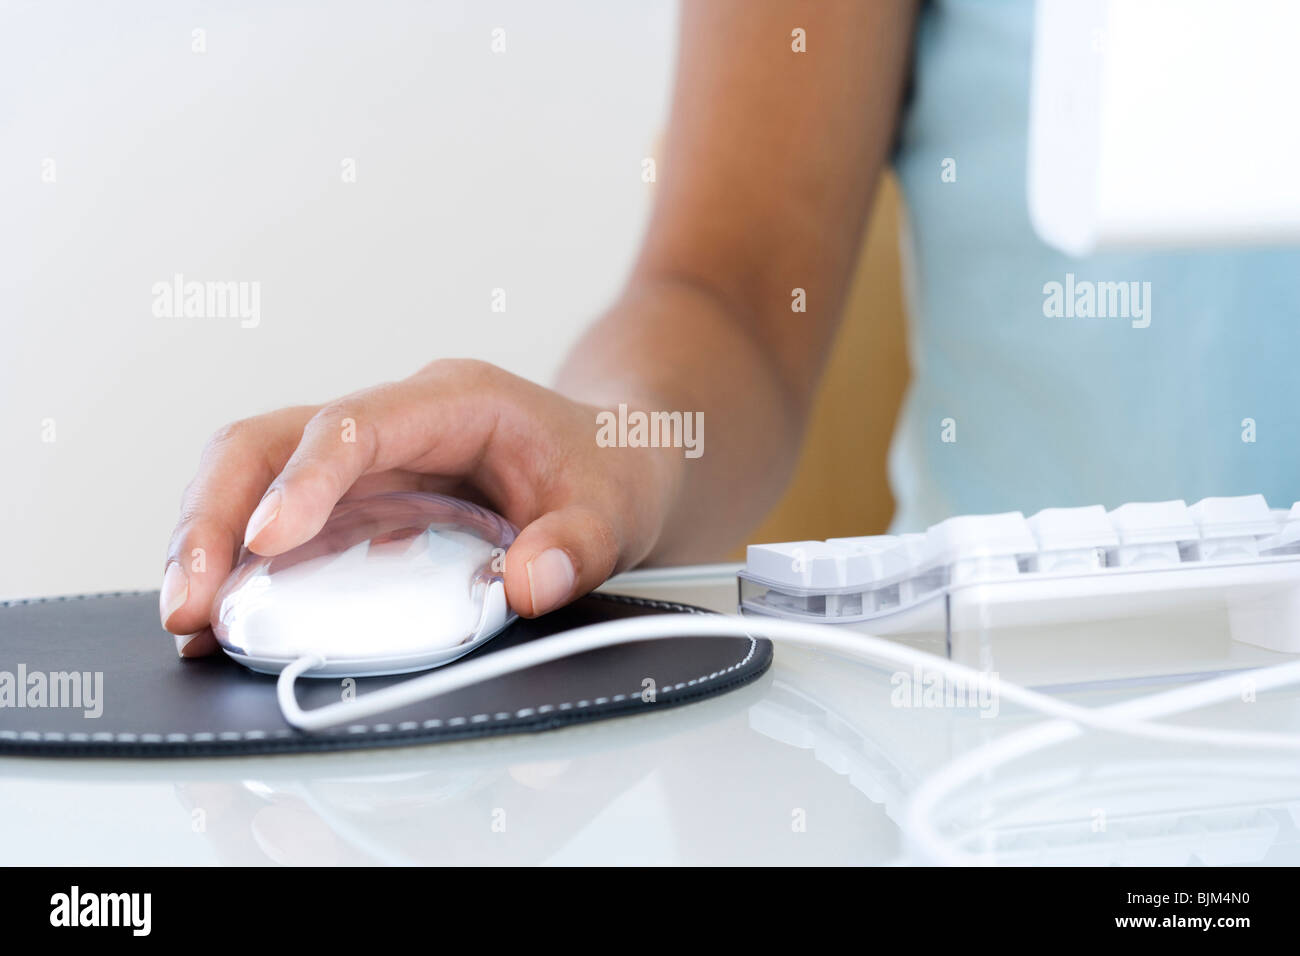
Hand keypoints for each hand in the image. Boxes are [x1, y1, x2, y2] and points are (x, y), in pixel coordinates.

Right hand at [159, 359, 677, 656]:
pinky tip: (220, 616)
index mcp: (454, 400)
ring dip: (208, 538)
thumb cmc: (604, 469)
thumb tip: (530, 584)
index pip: (355, 425)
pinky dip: (235, 561)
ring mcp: (364, 460)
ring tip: (190, 618)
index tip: (268, 540)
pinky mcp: (351, 501)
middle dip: (217, 515)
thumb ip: (580, 545)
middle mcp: (393, 421)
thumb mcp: (615, 509)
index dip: (304, 479)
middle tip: (193, 601)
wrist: (608, 460)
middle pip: (270, 440)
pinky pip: (271, 515)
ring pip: (252, 472)